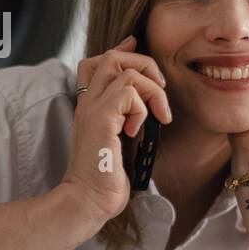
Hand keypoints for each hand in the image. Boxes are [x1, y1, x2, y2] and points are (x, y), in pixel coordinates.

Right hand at [60, 35, 172, 222]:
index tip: (139, 49)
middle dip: (144, 64)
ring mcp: (92, 108)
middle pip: (112, 56)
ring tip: (158, 116)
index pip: (97, 62)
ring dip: (152, 89)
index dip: (122, 50)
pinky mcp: (102, 118)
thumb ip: (131, 119)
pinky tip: (138, 131)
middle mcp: (88, 102)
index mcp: (90, 106)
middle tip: (160, 89)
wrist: (88, 200)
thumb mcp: (122, 141)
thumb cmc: (106, 178)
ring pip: (124, 69)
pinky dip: (144, 108)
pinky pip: (129, 92)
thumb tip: (150, 102)